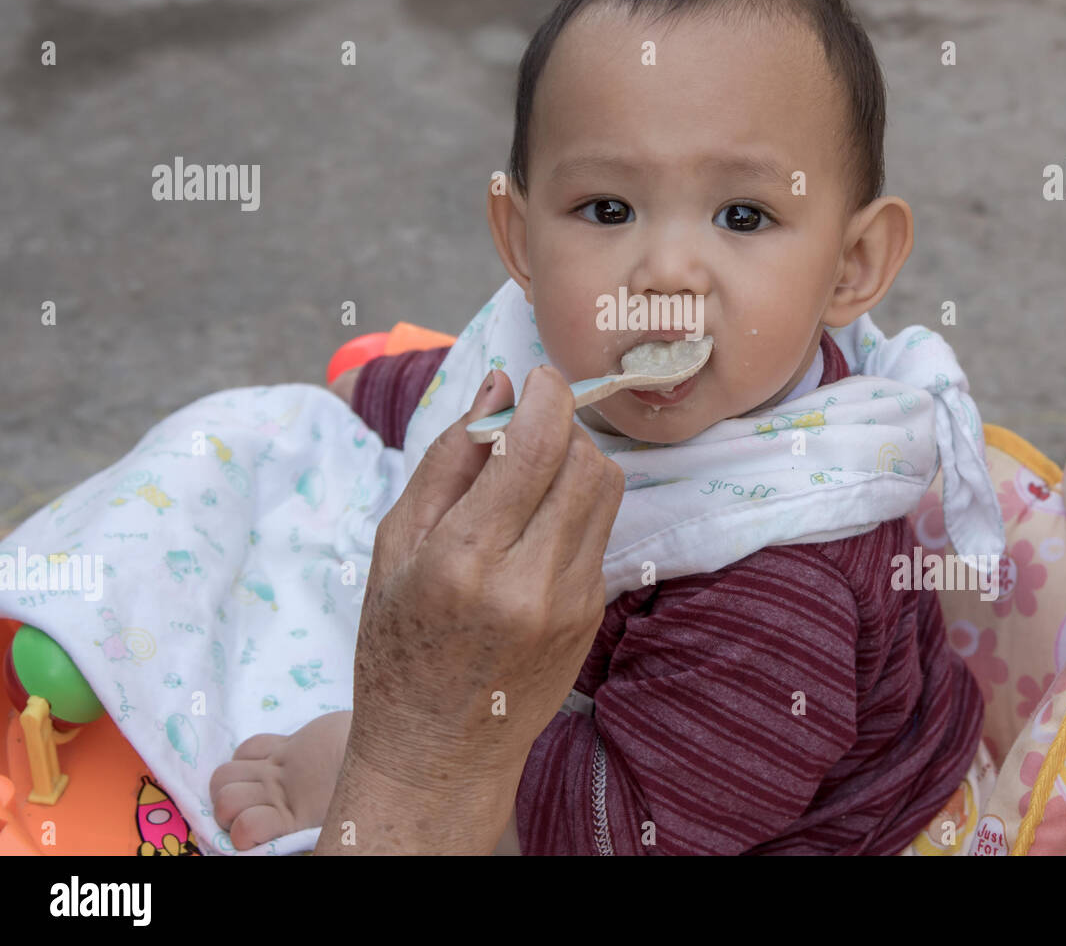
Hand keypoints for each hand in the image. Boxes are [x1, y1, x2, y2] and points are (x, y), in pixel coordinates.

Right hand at [318, 365, 623, 851]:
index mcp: (466, 559)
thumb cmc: (398, 645)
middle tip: (527, 427)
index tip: (535, 376)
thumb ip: (450, 459)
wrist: (439, 752)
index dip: (547, 393)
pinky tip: (535, 526)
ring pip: (606, 489)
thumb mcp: (396, 545)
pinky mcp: (592, 614)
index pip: (537, 445)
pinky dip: (575, 505)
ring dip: (576, 460)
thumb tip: (497, 386)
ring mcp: (571, 601)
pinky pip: (601, 529)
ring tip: (531, 474)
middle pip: (585, 460)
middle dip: (562, 425)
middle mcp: (529, 580)